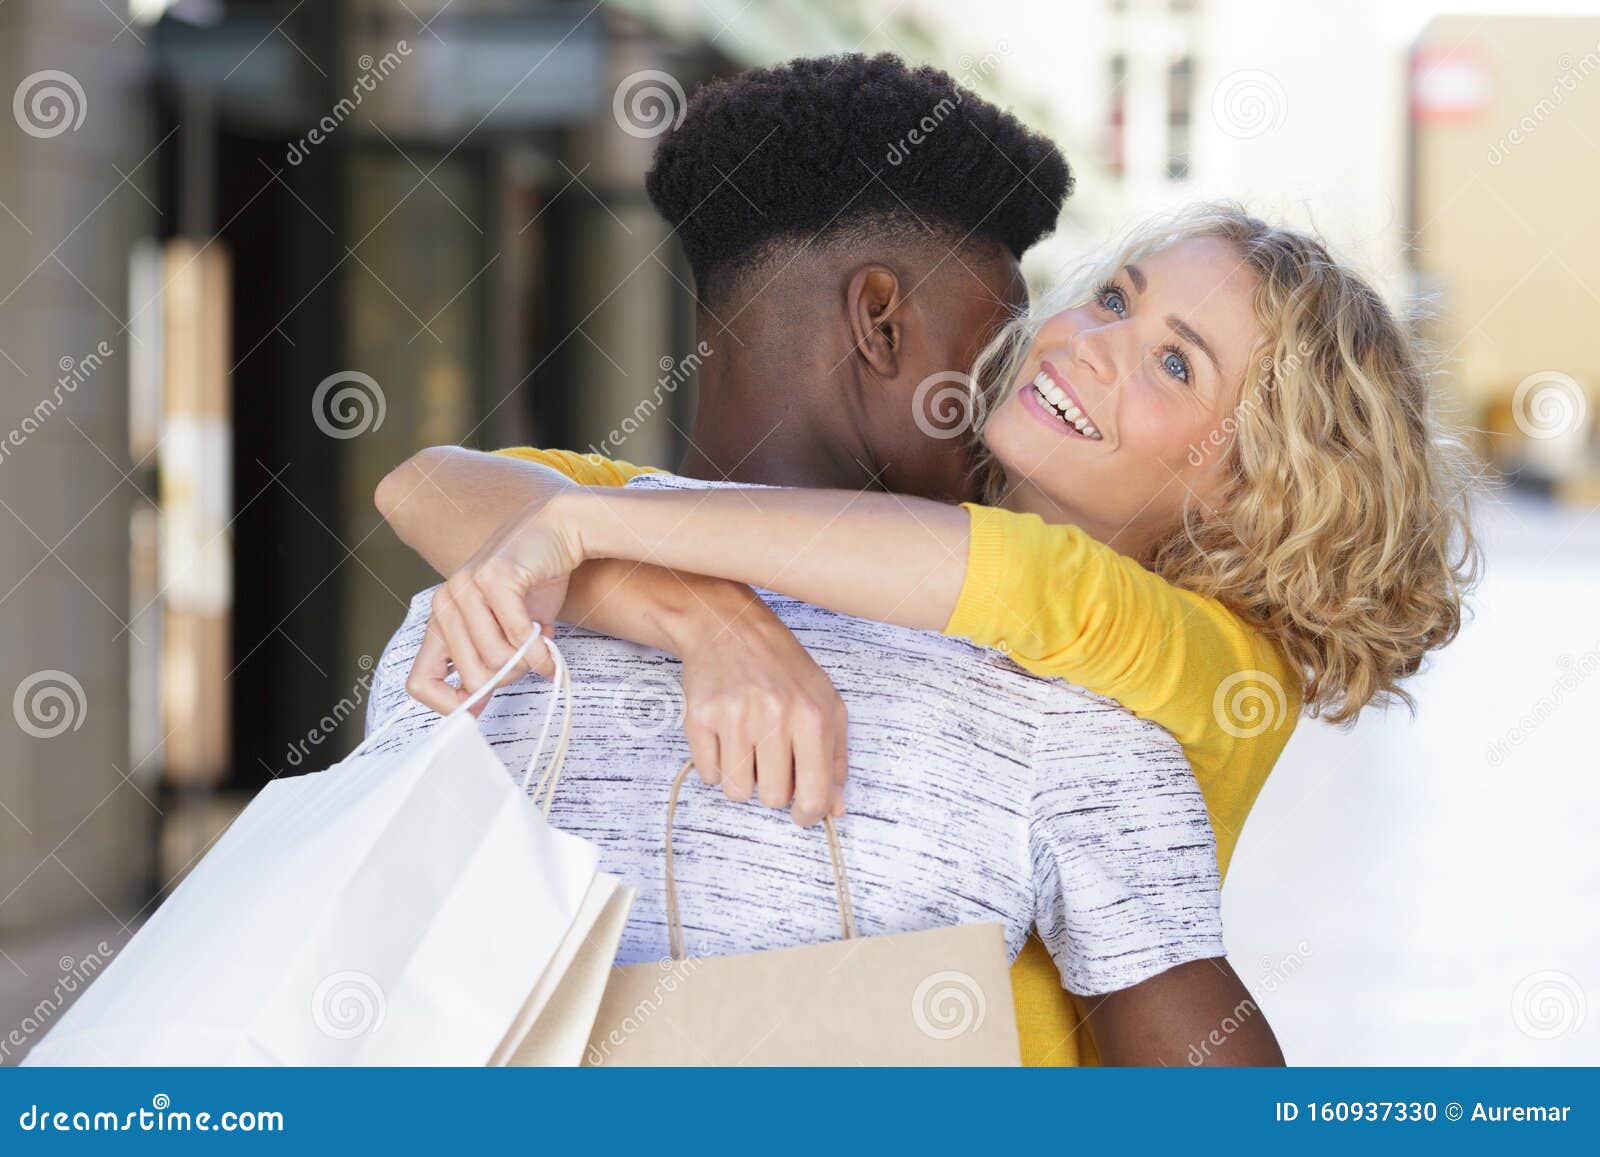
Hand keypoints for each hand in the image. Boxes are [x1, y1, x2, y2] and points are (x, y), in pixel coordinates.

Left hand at [406, 497, 583, 713]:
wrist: (557, 531)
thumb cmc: (532, 583)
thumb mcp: (503, 630)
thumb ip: (486, 661)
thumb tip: (474, 708)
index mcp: (441, 619)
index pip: (420, 681)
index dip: (448, 704)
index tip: (479, 709)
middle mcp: (445, 602)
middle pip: (472, 678)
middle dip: (508, 678)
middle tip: (527, 661)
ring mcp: (466, 587)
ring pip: (496, 660)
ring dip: (528, 661)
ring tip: (540, 642)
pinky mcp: (494, 578)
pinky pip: (518, 636)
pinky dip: (541, 651)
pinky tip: (550, 646)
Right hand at [675, 600, 847, 826]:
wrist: (730, 627)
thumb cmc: (784, 669)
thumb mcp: (825, 703)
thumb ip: (836, 758)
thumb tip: (835, 808)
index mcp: (813, 716)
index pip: (815, 795)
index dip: (809, 814)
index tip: (802, 812)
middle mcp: (775, 716)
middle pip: (773, 799)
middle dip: (773, 788)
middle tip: (771, 758)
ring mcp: (734, 717)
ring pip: (737, 791)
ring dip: (742, 778)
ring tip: (748, 745)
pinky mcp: (699, 718)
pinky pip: (708, 774)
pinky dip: (716, 764)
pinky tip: (725, 735)